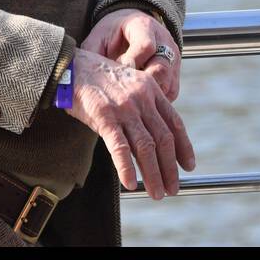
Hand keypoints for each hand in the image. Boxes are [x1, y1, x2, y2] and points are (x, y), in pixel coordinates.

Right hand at [64, 47, 195, 198]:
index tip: (188, 166)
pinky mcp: (104, 117)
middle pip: (163, 139)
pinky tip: (131, 183)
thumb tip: (151, 137)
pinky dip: (127, 168)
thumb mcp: (129, 82)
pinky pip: (120, 148)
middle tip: (173, 188)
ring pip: (146, 147)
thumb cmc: (97, 77)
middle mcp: (142, 98)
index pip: (175, 123)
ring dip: (154, 174)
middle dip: (171, 168)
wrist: (71, 65)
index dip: (184, 147)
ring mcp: (124, 108)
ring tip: (157, 193)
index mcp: (151, 89)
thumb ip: (143, 104)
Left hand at [81, 7, 180, 100]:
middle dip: (142, 87)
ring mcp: (173, 57)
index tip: (116, 73)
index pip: (146, 46)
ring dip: (150, 98)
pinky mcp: (176, 72)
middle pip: (161, 68)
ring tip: (131, 107)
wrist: (133, 25)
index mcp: (143, 27)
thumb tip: (77, 74)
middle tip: (124, 98)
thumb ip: (92, 52)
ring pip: (168, 83)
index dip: (131, 64)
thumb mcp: (99, 36)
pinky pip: (171, 92)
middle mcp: (164, 41)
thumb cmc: (112, 32)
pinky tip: (140, 108)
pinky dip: (157, 103)